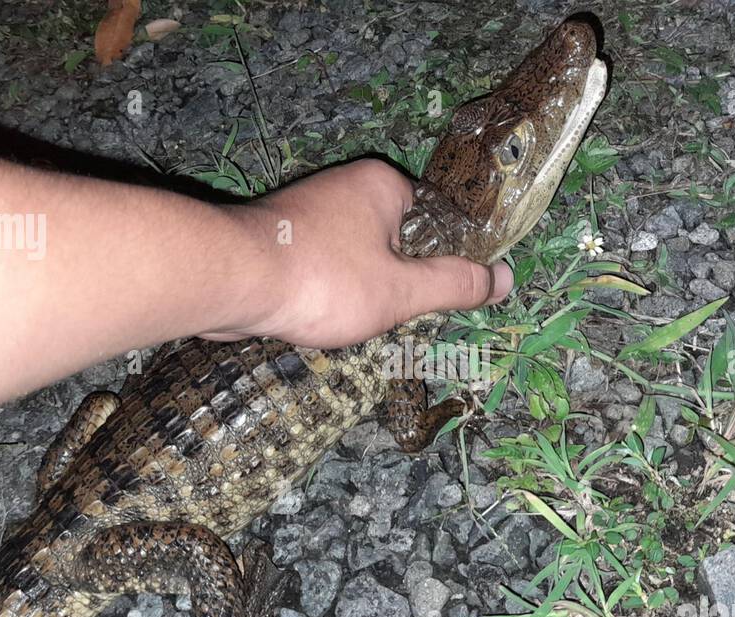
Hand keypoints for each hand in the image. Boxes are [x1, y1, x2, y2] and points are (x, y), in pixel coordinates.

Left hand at [201, 159, 511, 347]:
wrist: (227, 281)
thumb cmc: (323, 281)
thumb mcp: (402, 291)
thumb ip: (455, 285)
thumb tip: (506, 279)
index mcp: (383, 184)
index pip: (435, 218)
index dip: (441, 259)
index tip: (436, 294)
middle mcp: (346, 186)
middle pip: (396, 240)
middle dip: (394, 281)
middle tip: (388, 311)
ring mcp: (308, 210)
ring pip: (356, 257)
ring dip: (357, 291)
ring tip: (346, 315)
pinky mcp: (278, 237)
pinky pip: (321, 266)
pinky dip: (324, 291)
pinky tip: (316, 314)